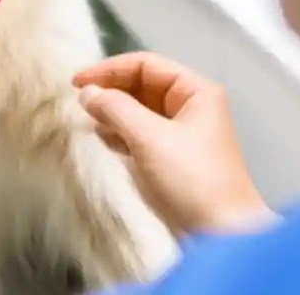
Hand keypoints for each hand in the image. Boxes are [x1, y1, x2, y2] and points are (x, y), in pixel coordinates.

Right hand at [73, 52, 275, 234]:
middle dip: (111, 91)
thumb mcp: (151, 138)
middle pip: (143, 86)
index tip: (76, 82)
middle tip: (78, 102)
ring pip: (140, 112)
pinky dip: (121, 134)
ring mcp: (182, 134)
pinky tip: (103, 139)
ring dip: (113, 113)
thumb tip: (88, 92)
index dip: (110, 69)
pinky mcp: (172, 159)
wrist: (223, 234)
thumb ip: (117, 109)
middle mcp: (191, 107)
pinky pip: (141, 135)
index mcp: (196, 91)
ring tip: (87, 121)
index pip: (146, 65)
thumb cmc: (192, 179)